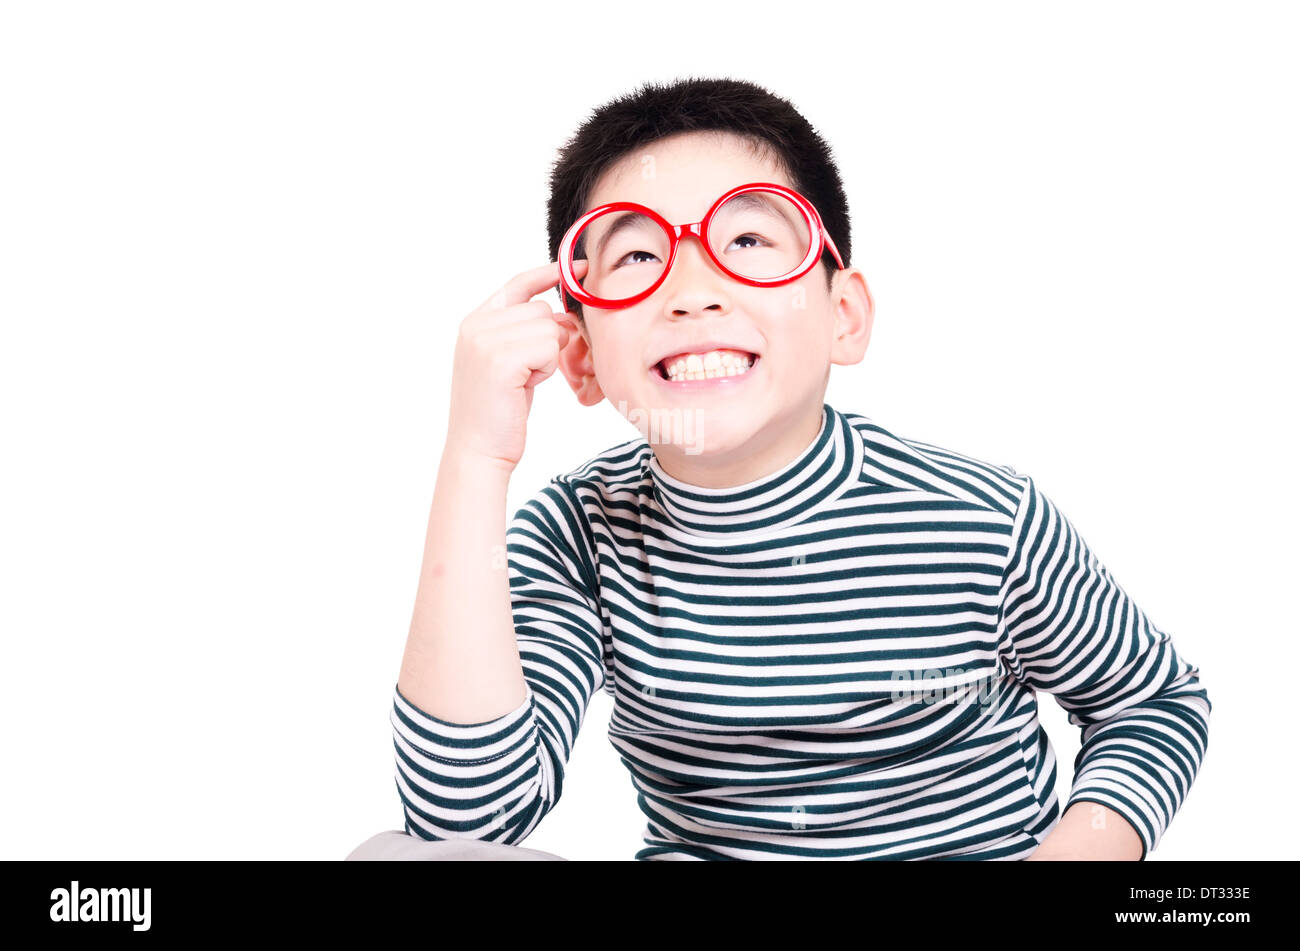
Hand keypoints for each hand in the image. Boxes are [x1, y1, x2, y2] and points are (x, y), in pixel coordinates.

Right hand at [443, 259, 586, 470]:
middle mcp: (476, 325)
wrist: (479, 450)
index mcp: (475, 322)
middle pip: (542, 309)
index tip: (580, 267)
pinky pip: (549, 347)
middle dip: (548, 340)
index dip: (549, 273)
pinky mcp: (500, 359)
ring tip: (524, 381)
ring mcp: (485, 340)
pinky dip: (546, 369)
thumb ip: (526, 332)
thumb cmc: (500, 412)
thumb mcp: (511, 363)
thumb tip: (563, 315)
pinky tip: (526, 387)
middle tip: (529, 372)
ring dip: (548, 357)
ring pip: (549, 328)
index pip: (518, 284)